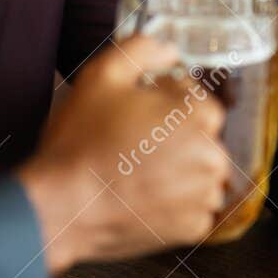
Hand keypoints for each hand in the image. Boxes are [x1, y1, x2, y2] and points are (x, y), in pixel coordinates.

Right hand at [18, 36, 230, 274]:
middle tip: (131, 143)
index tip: (137, 112)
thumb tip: (170, 50)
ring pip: (199, 172)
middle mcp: (213, 155)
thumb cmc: (81, 140)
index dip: (164, 101)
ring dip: (176, 169)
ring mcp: (204, 195)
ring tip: (134, 171)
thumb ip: (142, 49)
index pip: (196, 98)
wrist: (64, 206)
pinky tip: (140, 196)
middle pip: (201, 135)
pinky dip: (172, 202)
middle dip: (173, 136)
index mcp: (200, 115)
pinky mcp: (192, 228)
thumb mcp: (102, 75)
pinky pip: (191, 207)